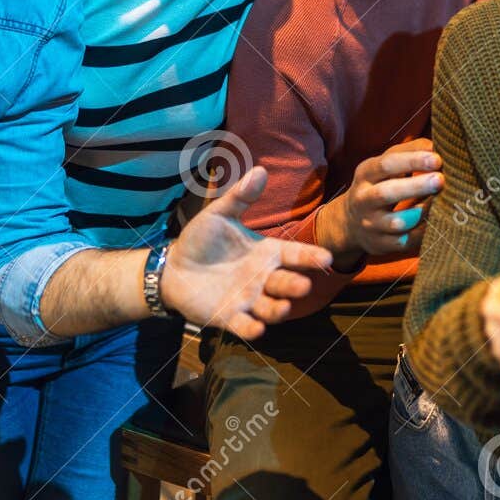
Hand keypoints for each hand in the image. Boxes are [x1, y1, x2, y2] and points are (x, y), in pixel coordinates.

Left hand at [163, 167, 333, 339]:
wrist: (173, 267)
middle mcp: (263, 278)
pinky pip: (245, 327)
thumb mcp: (219, 214)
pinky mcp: (230, 317)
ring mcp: (249, 300)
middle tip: (301, 285)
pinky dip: (252, 330)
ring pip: (271, 309)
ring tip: (280, 308)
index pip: (296, 255)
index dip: (311, 257)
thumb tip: (260, 170)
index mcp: (267, 252)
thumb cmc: (201, 239)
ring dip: (278, 310)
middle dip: (295, 286)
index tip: (326, 258)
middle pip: (287, 284)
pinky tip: (257, 329)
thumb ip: (240, 197)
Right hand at [315, 137, 442, 265]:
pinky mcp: (381, 245)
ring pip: (395, 222)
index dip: (412, 161)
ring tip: (439, 204)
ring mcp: (371, 224)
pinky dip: (422, 233)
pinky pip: (405, 242)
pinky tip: (437, 223)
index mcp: (366, 174)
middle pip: (387, 193)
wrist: (351, 222)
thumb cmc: (378, 184)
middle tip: (440, 180)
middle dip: (415, 187)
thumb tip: (434, 145)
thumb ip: (408, 151)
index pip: (387, 165)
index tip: (437, 159)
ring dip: (419, 213)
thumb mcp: (384, 164)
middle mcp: (364, 199)